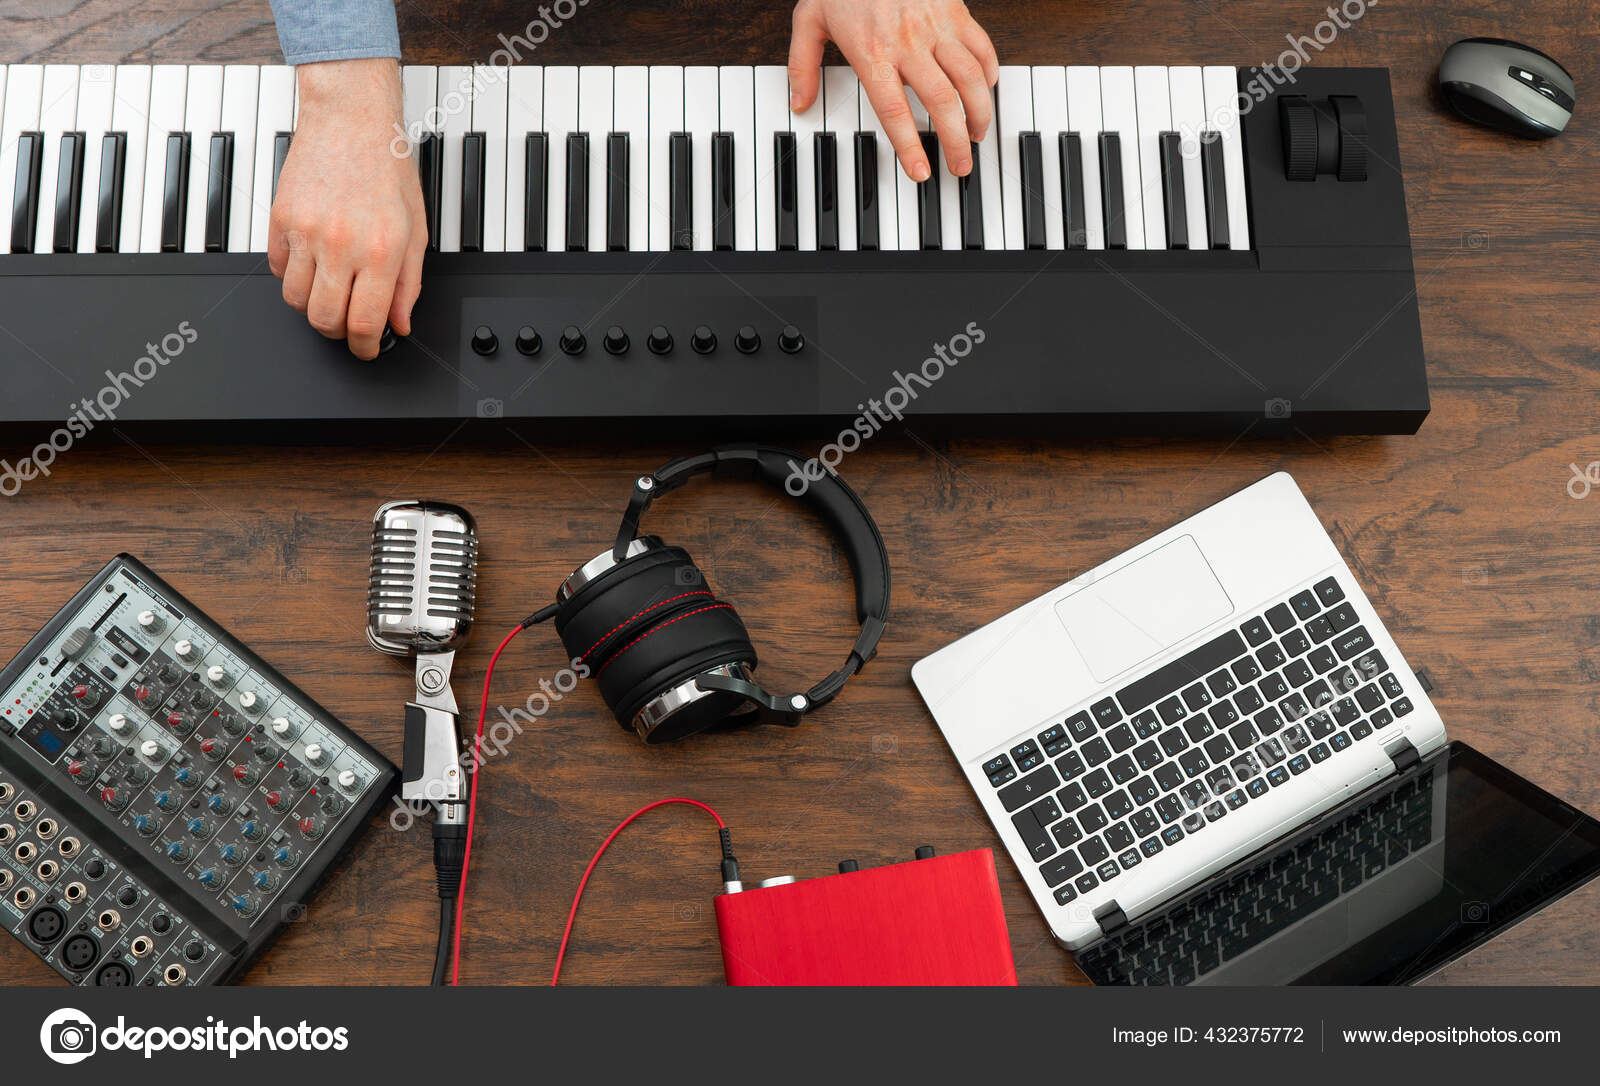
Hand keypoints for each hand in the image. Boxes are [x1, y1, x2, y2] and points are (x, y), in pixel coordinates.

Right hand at [268, 58, 427, 359]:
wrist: (351, 119)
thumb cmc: (388, 169)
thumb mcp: (416, 230)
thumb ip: (409, 283)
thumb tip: (399, 324)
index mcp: (381, 251)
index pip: (365, 322)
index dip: (364, 346)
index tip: (366, 349)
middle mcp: (341, 245)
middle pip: (324, 319)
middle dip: (337, 333)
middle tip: (348, 326)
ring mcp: (305, 232)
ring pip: (294, 300)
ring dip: (312, 306)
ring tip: (330, 293)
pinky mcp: (279, 219)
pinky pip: (276, 269)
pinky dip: (292, 276)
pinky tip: (311, 263)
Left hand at [788, 0, 999, 179]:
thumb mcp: (810, 17)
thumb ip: (802, 64)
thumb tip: (799, 103)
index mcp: (873, 52)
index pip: (894, 111)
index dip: (910, 146)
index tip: (921, 172)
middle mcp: (908, 43)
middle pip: (941, 102)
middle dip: (955, 141)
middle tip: (960, 165)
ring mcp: (936, 26)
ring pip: (970, 78)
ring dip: (979, 112)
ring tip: (976, 134)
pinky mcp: (955, 10)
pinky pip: (981, 47)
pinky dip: (989, 73)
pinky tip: (985, 91)